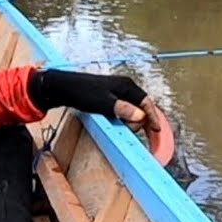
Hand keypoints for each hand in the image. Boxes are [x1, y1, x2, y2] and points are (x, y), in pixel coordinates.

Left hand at [27, 70, 161, 133]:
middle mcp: (125, 87)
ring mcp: (117, 92)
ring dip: (132, 121)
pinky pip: (124, 110)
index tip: (157, 131)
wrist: (64, 88)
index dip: (153, 117)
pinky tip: (121, 126)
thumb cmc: (83, 93)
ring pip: (133, 109)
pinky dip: (126, 119)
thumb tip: (141, 117)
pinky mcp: (109, 97)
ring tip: (127, 131)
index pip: (146, 102)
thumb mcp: (104, 103)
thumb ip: (123, 110)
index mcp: (127, 85)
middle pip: (142, 106)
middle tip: (142, 135)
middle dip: (143, 121)